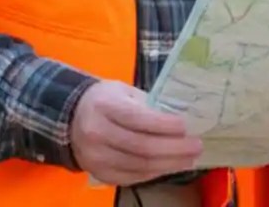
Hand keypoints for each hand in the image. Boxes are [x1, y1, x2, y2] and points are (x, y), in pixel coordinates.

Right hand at [69, 80, 202, 185]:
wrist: (72, 118)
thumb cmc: (105, 101)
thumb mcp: (124, 91)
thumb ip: (149, 104)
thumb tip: (182, 118)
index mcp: (104, 106)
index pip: (138, 119)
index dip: (164, 125)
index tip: (186, 126)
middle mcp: (97, 133)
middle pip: (142, 147)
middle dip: (174, 149)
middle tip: (196, 146)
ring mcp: (96, 157)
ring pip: (139, 166)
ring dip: (169, 164)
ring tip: (189, 159)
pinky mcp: (99, 173)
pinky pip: (132, 177)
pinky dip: (154, 173)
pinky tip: (169, 166)